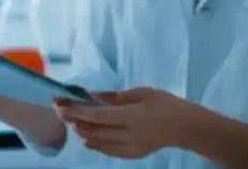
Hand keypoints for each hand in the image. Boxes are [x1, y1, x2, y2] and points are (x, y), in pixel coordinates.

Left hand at [55, 87, 208, 159]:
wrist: (188, 127)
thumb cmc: (166, 104)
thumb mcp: (142, 93)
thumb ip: (116, 97)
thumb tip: (94, 96)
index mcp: (130, 116)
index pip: (96, 115)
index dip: (75, 110)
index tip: (59, 105)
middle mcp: (128, 134)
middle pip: (94, 129)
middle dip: (75, 120)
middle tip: (62, 111)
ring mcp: (131, 146)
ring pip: (100, 142)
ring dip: (84, 132)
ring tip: (73, 123)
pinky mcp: (135, 153)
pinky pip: (111, 151)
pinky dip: (97, 146)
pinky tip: (89, 141)